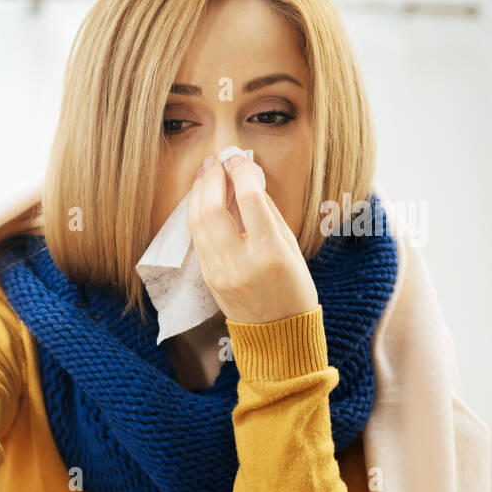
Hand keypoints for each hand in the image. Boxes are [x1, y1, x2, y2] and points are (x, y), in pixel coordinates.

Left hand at [186, 153, 318, 324]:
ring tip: (206, 174)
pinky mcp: (207, 278)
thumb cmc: (293, 288)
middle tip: (216, 161)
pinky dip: (198, 214)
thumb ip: (267, 213)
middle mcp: (241, 262)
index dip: (241, 172)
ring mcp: (219, 272)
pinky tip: (203, 200)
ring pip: (198, 223)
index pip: (250, 200)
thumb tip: (248, 180)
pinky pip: (197, 239)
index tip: (238, 158)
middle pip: (213, 209)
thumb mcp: (290, 248)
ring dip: (199, 193)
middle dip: (212, 179)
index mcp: (270, 253)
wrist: (277, 334)